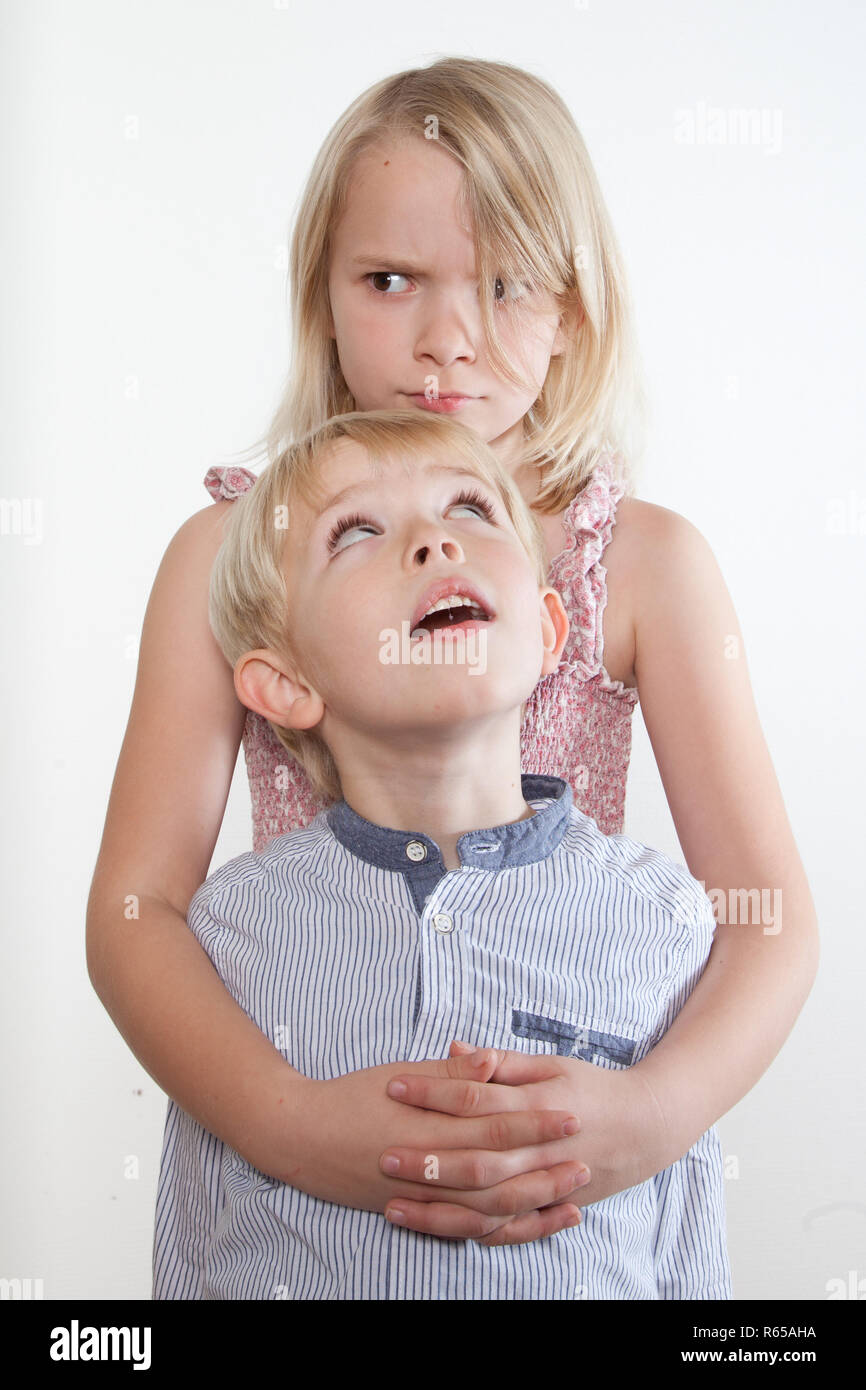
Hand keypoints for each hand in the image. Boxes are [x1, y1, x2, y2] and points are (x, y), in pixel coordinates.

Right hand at [281, 1051, 590, 1243]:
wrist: (300, 1134)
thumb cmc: (352, 1096)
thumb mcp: (403, 1075)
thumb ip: (451, 1075)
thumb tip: (491, 1061)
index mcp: (432, 1123)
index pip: (495, 1122)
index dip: (536, 1121)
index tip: (571, 1111)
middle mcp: (431, 1165)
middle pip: (501, 1170)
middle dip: (546, 1167)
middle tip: (585, 1159)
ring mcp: (424, 1196)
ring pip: (488, 1208)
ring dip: (533, 1203)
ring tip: (570, 1197)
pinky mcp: (415, 1213)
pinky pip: (465, 1230)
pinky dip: (501, 1229)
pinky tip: (526, 1223)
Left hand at [381, 1040, 660, 1239]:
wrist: (647, 1126)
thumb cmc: (592, 1088)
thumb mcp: (551, 1064)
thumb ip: (501, 1062)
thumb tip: (453, 1048)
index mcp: (539, 1103)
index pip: (475, 1098)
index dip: (433, 1092)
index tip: (394, 1086)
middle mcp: (541, 1148)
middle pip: (476, 1158)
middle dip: (427, 1159)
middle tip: (383, 1155)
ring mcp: (546, 1184)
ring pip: (486, 1204)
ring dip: (439, 1207)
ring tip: (394, 1204)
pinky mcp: (549, 1208)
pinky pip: (505, 1229)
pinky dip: (471, 1232)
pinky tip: (435, 1228)